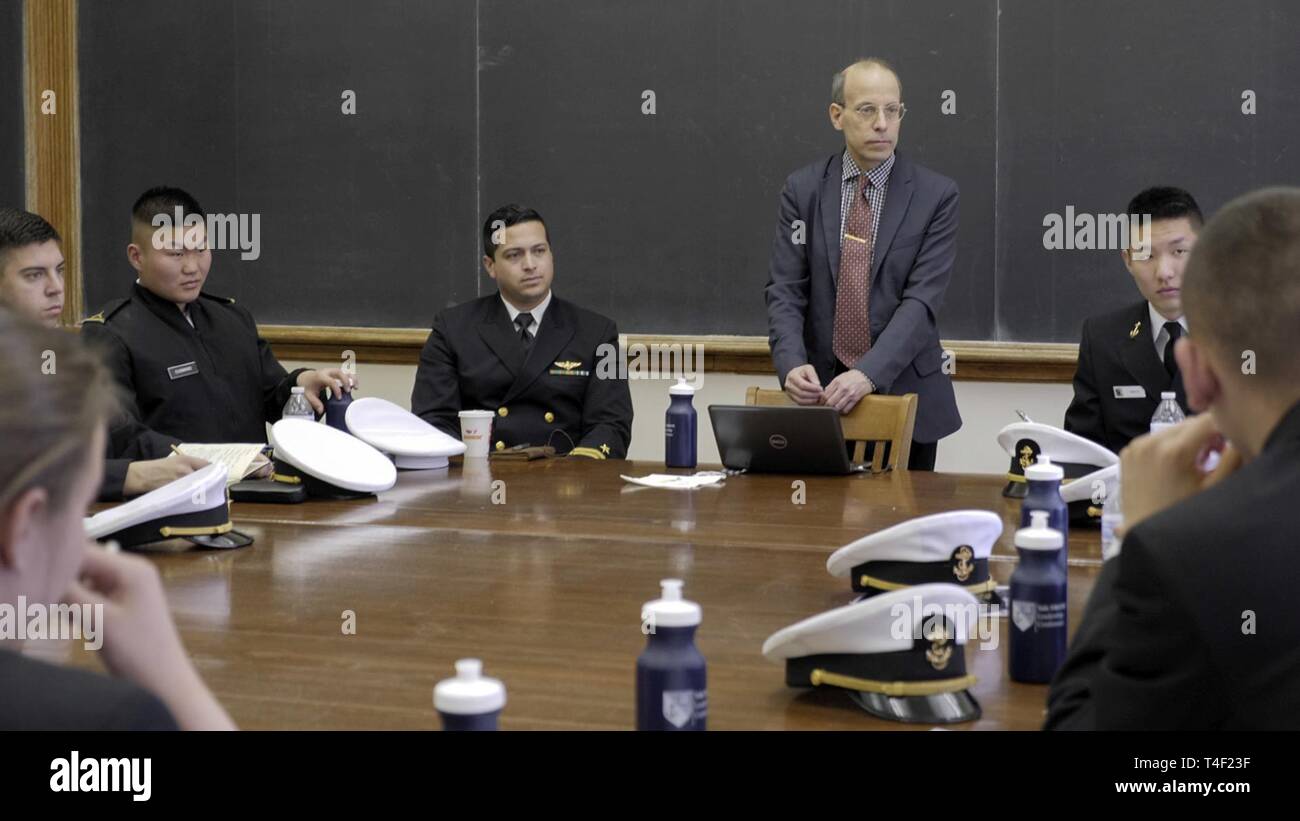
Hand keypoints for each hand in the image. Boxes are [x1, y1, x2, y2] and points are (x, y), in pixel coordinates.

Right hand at [64, 545, 235, 729]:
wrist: (162, 679)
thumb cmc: (136, 650)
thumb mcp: (98, 620)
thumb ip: (71, 593)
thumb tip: (49, 574)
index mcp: (131, 568)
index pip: (85, 550)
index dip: (60, 564)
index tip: (45, 583)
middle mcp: (132, 570)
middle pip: (85, 563)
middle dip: (67, 581)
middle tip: (62, 605)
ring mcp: (130, 585)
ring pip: (86, 579)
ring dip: (74, 595)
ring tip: (79, 618)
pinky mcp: (125, 601)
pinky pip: (94, 593)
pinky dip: (83, 605)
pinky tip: (84, 623)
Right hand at [122, 454, 208, 496]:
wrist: (142, 475)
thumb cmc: (158, 467)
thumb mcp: (175, 460)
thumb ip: (191, 464)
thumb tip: (207, 471)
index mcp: (186, 459)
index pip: (208, 465)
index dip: (213, 471)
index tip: (215, 476)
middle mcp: (185, 469)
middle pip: (206, 477)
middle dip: (209, 482)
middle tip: (210, 486)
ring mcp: (181, 481)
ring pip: (198, 487)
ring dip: (201, 490)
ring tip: (200, 492)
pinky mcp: (176, 491)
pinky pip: (189, 494)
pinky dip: (192, 496)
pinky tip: (191, 496)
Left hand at [296, 368, 358, 413]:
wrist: (306, 377)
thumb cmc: (308, 385)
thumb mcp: (308, 394)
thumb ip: (315, 402)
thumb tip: (321, 410)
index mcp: (320, 376)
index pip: (331, 381)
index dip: (336, 389)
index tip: (339, 397)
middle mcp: (328, 372)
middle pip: (339, 373)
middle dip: (345, 381)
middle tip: (348, 391)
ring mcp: (333, 372)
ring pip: (344, 371)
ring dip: (351, 379)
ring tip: (355, 387)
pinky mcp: (337, 373)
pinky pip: (346, 373)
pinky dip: (352, 378)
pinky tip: (354, 385)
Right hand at [784, 364, 822, 404]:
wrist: (795, 376)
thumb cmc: (802, 372)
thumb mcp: (808, 368)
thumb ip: (812, 374)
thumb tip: (817, 383)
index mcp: (792, 377)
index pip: (802, 385)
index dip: (813, 388)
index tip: (821, 388)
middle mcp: (789, 386)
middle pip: (801, 393)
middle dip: (813, 395)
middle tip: (821, 393)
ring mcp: (789, 393)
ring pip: (800, 400)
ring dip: (811, 400)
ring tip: (819, 397)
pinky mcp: (792, 398)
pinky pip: (800, 403)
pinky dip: (808, 403)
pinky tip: (815, 400)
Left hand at [821, 369, 873, 413]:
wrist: (865, 376)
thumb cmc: (852, 377)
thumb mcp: (840, 377)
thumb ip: (832, 385)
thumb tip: (824, 394)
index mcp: (837, 382)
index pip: (825, 394)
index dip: (821, 401)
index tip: (820, 403)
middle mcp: (843, 388)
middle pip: (830, 402)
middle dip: (826, 406)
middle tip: (825, 408)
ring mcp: (849, 394)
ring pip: (837, 407)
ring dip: (834, 410)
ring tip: (832, 409)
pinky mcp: (855, 399)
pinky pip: (846, 409)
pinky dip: (842, 411)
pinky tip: (841, 409)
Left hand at [1119, 413, 1243, 533]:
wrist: (1146, 531)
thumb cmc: (1183, 513)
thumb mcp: (1215, 487)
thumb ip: (1232, 457)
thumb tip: (1237, 434)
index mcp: (1174, 450)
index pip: (1207, 421)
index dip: (1222, 431)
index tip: (1225, 449)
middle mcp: (1151, 442)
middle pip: (1189, 424)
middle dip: (1204, 436)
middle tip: (1210, 461)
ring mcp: (1136, 447)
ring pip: (1172, 430)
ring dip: (1185, 441)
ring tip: (1190, 466)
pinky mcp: (1127, 452)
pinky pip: (1154, 439)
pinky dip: (1166, 446)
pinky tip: (1172, 468)